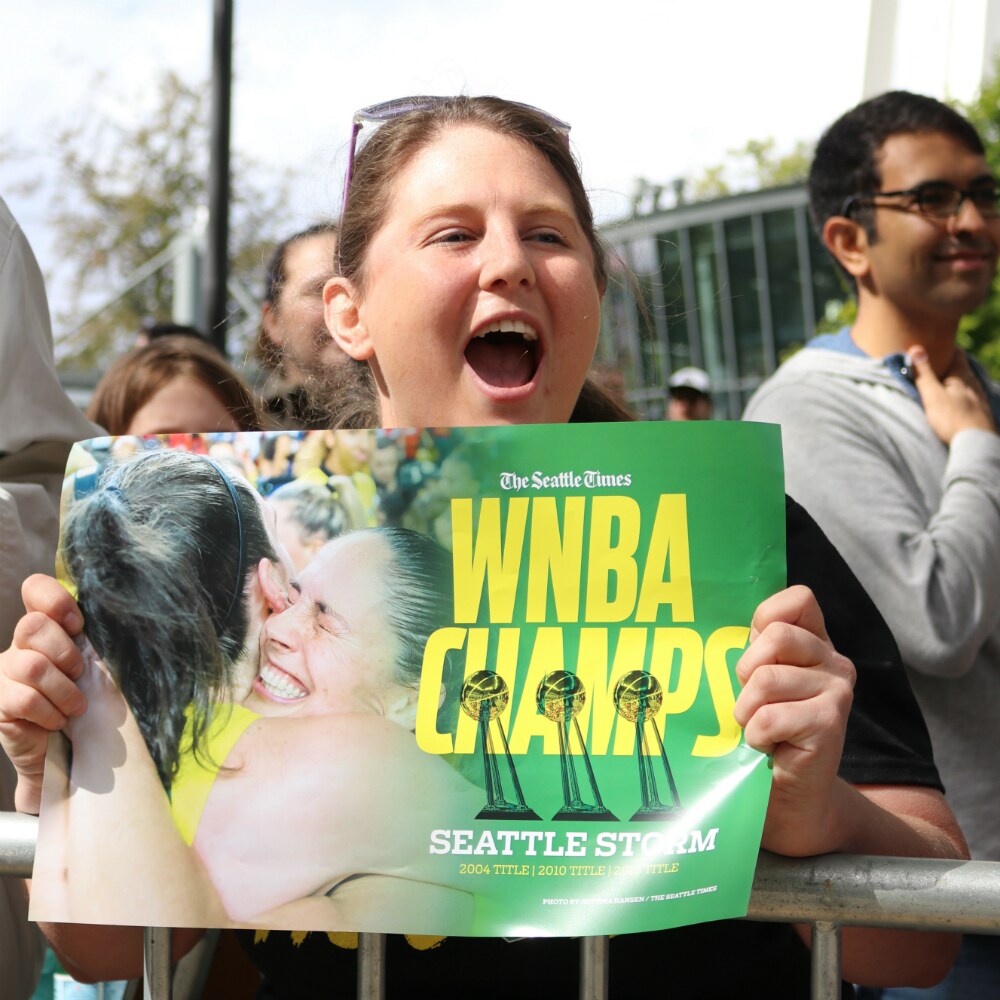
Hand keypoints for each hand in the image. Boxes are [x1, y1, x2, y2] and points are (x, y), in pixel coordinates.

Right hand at [0, 575, 86, 813]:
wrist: (61, 754)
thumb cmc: (83, 703)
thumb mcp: (92, 669)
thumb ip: (94, 644)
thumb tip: (129, 623)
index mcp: (43, 629)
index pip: (35, 589)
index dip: (55, 600)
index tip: (78, 624)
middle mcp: (17, 646)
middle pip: (33, 625)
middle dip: (65, 652)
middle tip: (78, 674)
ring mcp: (2, 674)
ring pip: (32, 666)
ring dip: (64, 689)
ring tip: (76, 707)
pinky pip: (23, 699)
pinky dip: (49, 712)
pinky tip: (57, 722)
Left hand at [733, 585, 855, 856]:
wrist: (789, 801)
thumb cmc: (763, 736)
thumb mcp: (754, 684)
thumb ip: (753, 650)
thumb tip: (708, 616)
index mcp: (814, 643)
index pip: (799, 599)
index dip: (766, 619)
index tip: (753, 655)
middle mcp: (834, 660)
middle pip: (776, 636)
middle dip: (747, 672)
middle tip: (751, 704)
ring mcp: (837, 690)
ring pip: (766, 679)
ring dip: (748, 711)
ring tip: (758, 729)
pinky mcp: (831, 722)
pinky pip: (770, 717)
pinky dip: (756, 736)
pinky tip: (767, 748)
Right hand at [910, 344, 995, 443]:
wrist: (976, 444)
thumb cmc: (951, 418)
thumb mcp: (932, 395)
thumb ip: (924, 373)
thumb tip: (916, 348)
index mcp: (962, 376)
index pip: (958, 353)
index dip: (947, 349)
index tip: (935, 349)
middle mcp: (974, 384)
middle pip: (963, 369)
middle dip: (950, 367)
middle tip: (934, 369)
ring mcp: (980, 399)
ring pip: (967, 385)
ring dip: (956, 384)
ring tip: (942, 388)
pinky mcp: (982, 414)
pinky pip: (971, 399)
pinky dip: (962, 398)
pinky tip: (955, 406)